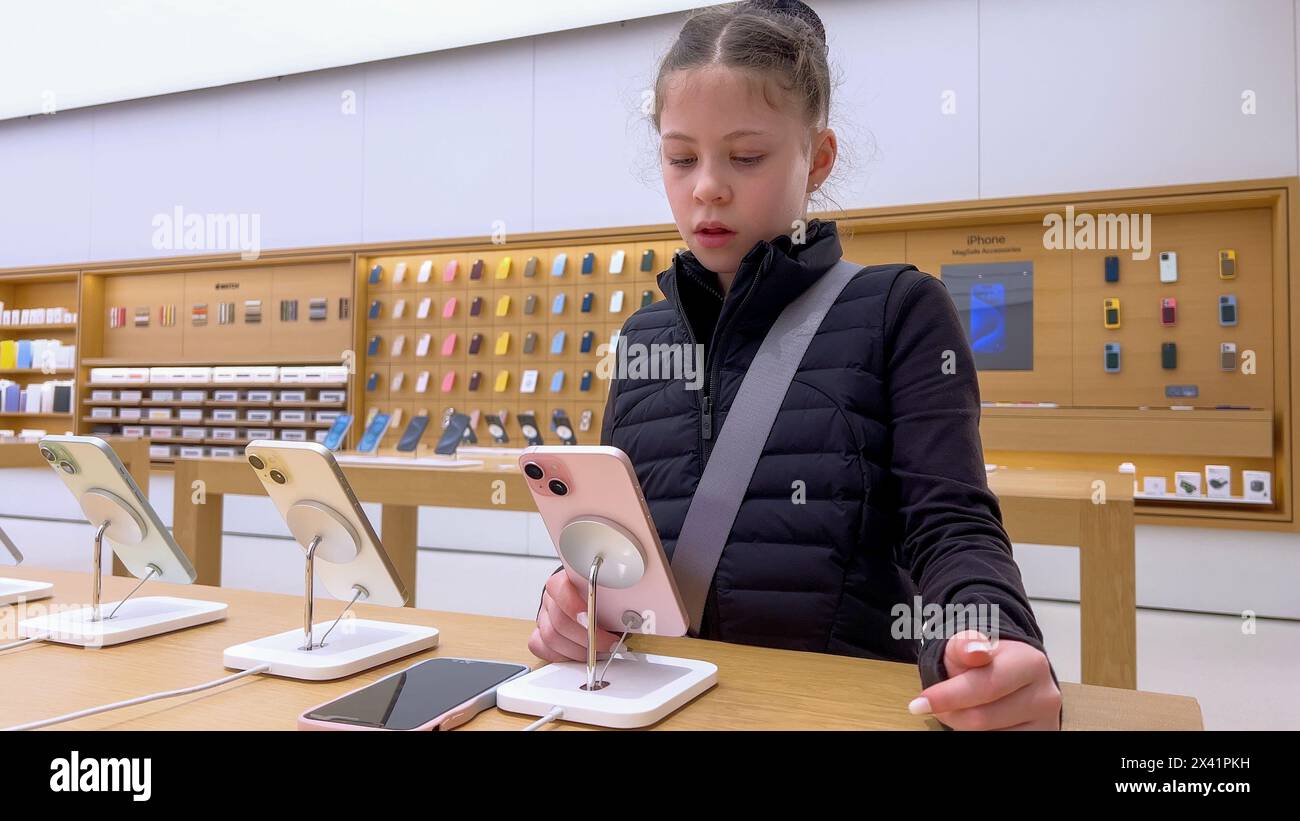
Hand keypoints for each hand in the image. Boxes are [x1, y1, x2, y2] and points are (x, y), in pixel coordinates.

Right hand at [527, 571, 620, 662]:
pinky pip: (542, 648)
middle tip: (610, 644)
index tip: (593, 621)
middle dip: (588, 638)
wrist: (587, 597)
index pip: (561, 590)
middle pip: (559, 621)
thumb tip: (632, 613)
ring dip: (580, 650)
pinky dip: (563, 656)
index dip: (575, 608)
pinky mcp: (540, 635)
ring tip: (601, 652)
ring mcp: (544, 618)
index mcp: (563, 581)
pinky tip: (581, 654)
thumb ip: (614, 597)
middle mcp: (551, 599)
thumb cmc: (599, 594)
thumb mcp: (608, 590)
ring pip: (551, 638)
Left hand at [909, 630, 1060, 729]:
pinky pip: (999, 744)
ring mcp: (1046, 722)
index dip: (949, 696)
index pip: (986, 685)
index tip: (919, 703)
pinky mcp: (1042, 737)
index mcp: (1031, 663)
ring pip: (989, 736)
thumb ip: (965, 644)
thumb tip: (976, 651)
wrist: (1008, 676)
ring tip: (962, 708)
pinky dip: (979, 734)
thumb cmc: (983, 661)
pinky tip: (978, 721)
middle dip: (951, 713)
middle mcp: (1046, 695)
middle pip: (982, 717)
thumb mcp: (967, 645)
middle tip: (936, 705)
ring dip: (964, 726)